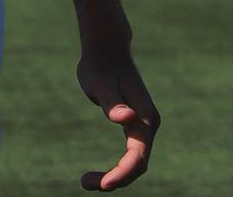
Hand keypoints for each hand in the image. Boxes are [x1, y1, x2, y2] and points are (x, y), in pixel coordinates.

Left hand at [75, 45, 159, 190]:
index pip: (137, 157)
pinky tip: (98, 174)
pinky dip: (116, 168)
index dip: (121, 174)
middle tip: (83, 183)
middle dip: (116, 179)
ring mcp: (143, 126)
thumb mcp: (101, 84)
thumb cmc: (100, 65)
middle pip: (138, 164)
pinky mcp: (134, 125)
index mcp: (145, 118)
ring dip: (115, 176)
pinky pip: (130, 154)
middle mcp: (148, 124)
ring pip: (134, 162)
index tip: (102, 185)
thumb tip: (126, 118)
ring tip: (85, 181)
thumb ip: (112, 102)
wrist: (106, 49)